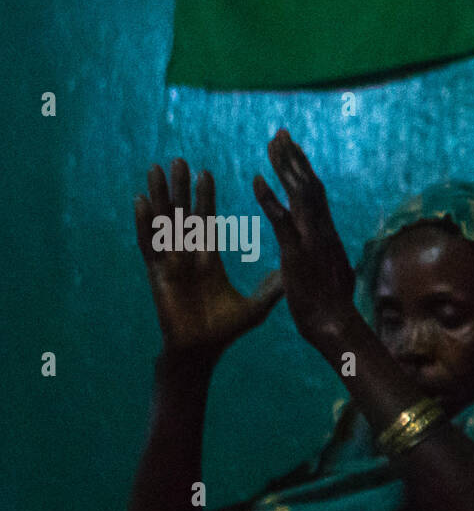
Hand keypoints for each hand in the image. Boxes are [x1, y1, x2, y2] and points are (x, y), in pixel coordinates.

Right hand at [135, 158, 282, 354]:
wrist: (201, 350)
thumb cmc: (225, 330)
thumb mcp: (256, 306)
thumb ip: (272, 288)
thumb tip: (294, 273)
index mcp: (208, 258)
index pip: (206, 220)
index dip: (205, 197)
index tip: (206, 172)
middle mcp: (187, 255)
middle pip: (183, 214)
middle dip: (181, 188)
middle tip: (179, 160)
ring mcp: (170, 262)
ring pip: (164, 222)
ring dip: (160, 196)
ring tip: (156, 169)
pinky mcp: (157, 273)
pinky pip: (149, 243)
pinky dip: (145, 223)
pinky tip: (141, 201)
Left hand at [254, 129, 356, 348]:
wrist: (335, 324)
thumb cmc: (331, 305)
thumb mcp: (333, 273)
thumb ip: (329, 258)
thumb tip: (336, 254)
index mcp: (326, 234)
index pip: (315, 194)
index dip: (303, 170)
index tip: (292, 151)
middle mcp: (321, 230)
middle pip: (308, 185)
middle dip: (293, 158)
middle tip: (279, 133)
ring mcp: (310, 239)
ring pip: (299, 194)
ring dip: (284, 167)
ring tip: (271, 145)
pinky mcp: (296, 253)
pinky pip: (281, 221)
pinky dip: (269, 199)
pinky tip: (255, 180)